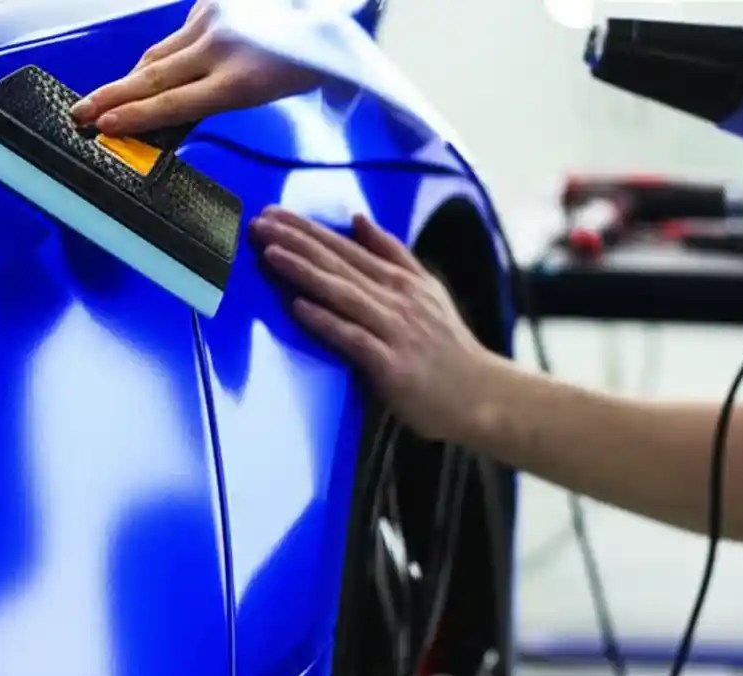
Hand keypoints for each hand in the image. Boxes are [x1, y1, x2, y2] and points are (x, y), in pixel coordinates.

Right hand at [70, 1, 322, 136]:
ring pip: (158, 55)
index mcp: (239, 80)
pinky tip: (164, 69)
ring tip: (104, 98)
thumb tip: (171, 116)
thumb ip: (220, 100)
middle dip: (110, 97)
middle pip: (152, 78)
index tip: (104, 126)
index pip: (172, 103)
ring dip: (132, 78)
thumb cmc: (305, 59)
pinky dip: (170, 54)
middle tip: (80, 113)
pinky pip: (178, 33)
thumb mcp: (269, 93)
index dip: (134, 117)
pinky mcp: (208, 2)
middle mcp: (219, 48)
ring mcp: (211, 20)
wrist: (328, 10)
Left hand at [250, 207, 503, 441]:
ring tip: (270, 255)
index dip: (307, 229)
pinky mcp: (391, 365)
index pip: (345, 247)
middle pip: (338, 264)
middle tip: (259, 223)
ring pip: (343, 293)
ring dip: (305, 272)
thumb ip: (393, 254)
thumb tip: (358, 219)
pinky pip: (353, 338)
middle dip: (297, 241)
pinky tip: (298, 307)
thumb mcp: (427, 289)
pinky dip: (326, 321)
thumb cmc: (448, 348)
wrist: (482, 396)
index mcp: (400, 280)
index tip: (271, 213)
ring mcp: (394, 330)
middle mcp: (396, 298)